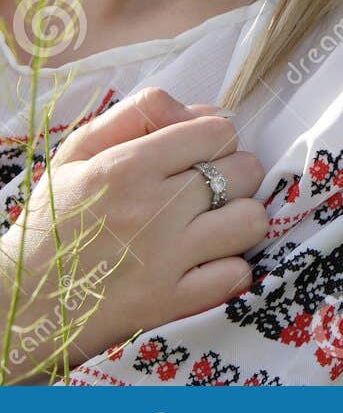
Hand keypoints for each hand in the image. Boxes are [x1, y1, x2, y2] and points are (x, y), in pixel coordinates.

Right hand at [0, 87, 268, 379]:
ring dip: (237, 222)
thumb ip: (138, 115)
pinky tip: (203, 266)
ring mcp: (164, 258)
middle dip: (233, 176)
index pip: (219, 132)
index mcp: (126, 166)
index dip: (214, 142)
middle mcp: (151, 209)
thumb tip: (205, 110)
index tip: (197, 158)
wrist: (19, 302)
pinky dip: (228, 270)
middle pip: (245, 170)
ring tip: (210, 228)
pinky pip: (237, 274)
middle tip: (205, 193)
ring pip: (250, 220)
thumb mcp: (77, 153)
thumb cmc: (54, 222)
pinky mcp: (170, 302)